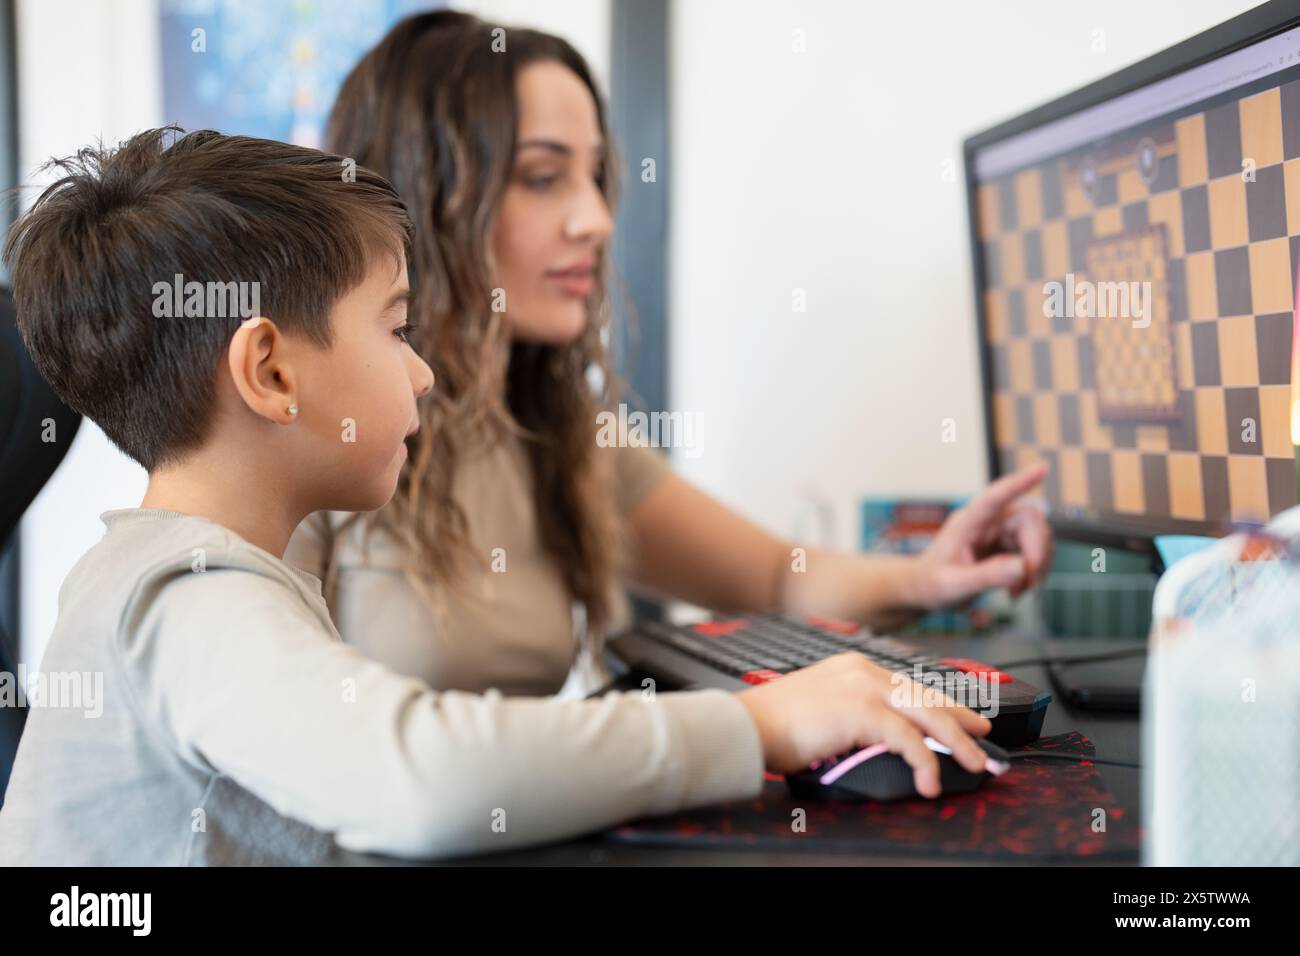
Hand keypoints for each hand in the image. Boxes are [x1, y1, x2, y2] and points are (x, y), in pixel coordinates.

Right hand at [736, 652, 991, 796]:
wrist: (746, 725)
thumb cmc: (771, 725)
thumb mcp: (821, 712)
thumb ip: (852, 718)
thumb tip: (878, 744)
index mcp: (851, 668)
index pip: (909, 684)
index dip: (941, 703)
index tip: (963, 718)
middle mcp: (861, 672)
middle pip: (925, 696)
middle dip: (961, 720)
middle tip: (985, 737)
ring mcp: (863, 688)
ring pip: (927, 714)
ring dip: (958, 742)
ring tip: (977, 763)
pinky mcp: (861, 712)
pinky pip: (907, 739)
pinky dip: (925, 762)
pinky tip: (931, 781)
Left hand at [907, 463, 1052, 609]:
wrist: (925, 589)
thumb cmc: (932, 582)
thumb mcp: (954, 585)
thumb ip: (986, 576)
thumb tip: (1022, 567)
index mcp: (967, 523)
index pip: (994, 498)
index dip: (1018, 484)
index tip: (1041, 469)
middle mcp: (987, 522)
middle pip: (1029, 522)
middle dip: (1037, 554)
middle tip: (1030, 584)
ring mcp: (1000, 532)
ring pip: (1038, 537)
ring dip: (1038, 566)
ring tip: (1018, 591)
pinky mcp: (1008, 546)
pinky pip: (1035, 552)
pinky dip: (1033, 573)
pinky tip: (1016, 590)